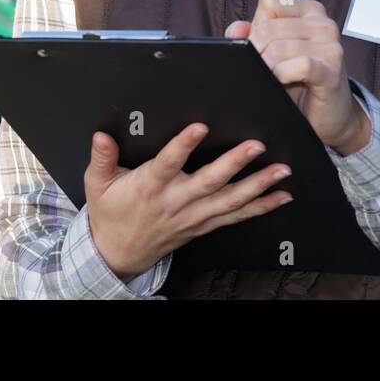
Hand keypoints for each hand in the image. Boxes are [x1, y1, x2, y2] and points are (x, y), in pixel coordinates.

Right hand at [86, 124, 292, 278]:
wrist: (117, 253)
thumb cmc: (111, 213)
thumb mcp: (98, 184)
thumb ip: (101, 158)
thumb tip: (102, 135)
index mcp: (150, 187)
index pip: (168, 164)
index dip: (182, 146)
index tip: (199, 127)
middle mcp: (176, 201)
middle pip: (209, 182)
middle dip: (234, 163)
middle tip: (256, 146)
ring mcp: (193, 216)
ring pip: (230, 201)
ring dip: (258, 186)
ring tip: (281, 170)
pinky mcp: (204, 225)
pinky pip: (236, 217)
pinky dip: (261, 207)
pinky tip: (281, 196)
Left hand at [226, 0, 368, 154]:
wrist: (330, 115)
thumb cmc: (299, 80)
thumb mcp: (272, 53)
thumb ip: (251, 36)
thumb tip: (236, 30)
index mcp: (310, 11)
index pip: (270, 1)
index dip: (257, 25)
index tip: (261, 46)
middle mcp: (324, 24)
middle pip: (268, 28)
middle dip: (255, 52)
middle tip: (258, 70)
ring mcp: (331, 47)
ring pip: (278, 48)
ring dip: (266, 68)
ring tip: (270, 79)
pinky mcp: (332, 72)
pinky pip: (300, 66)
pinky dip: (282, 75)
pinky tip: (281, 82)